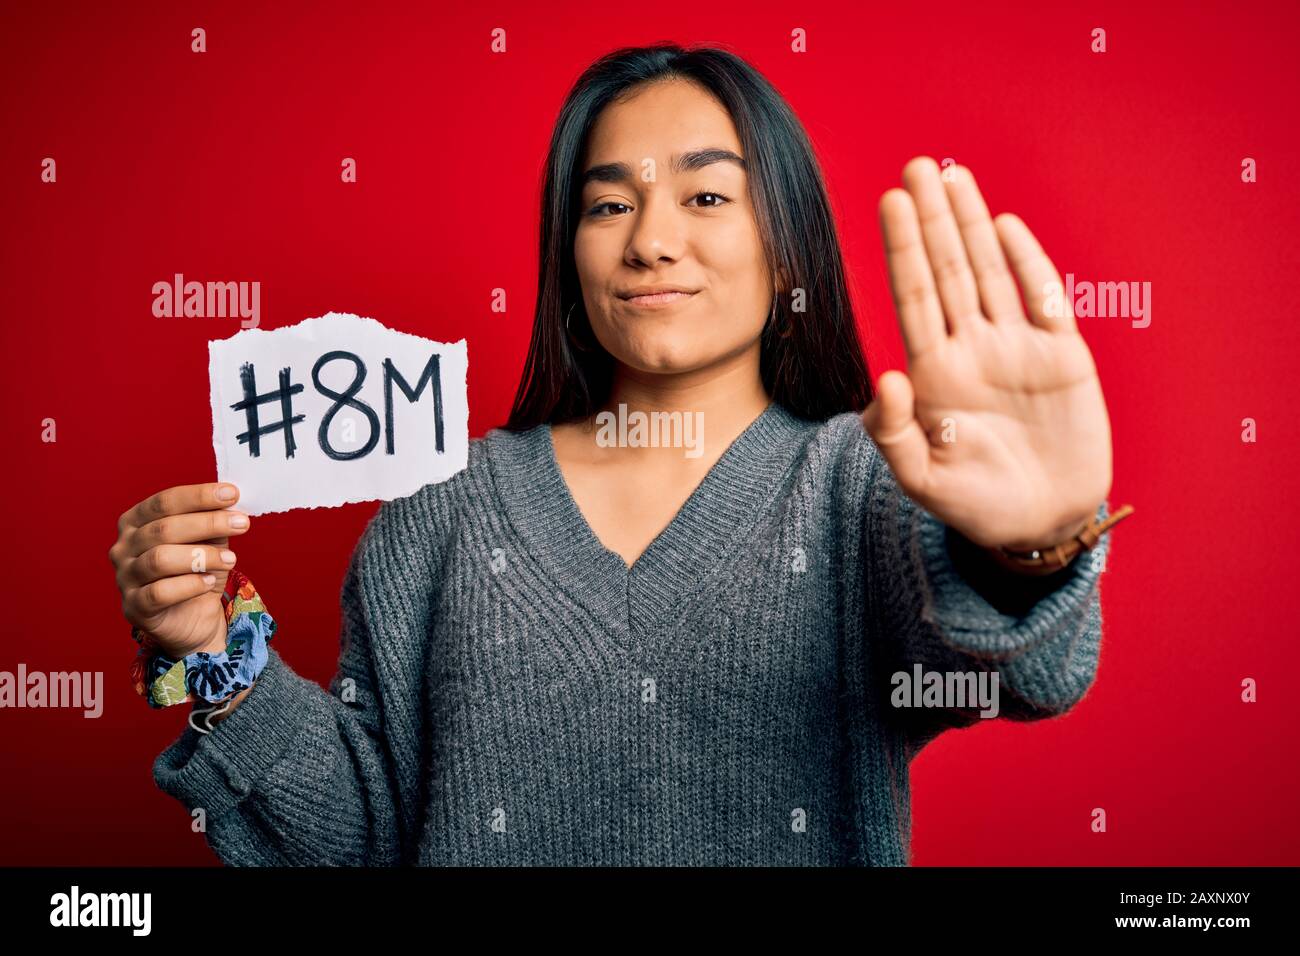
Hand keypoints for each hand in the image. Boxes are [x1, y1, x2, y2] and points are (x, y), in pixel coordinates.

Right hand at [109, 482, 250, 658]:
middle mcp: (123, 548)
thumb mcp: (209, 542)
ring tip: (231, 560)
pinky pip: (159, 593)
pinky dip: (189, 585)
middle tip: (242, 523)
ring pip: (160, 559)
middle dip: (208, 522)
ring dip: (202, 556)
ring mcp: (125, 578)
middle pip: (164, 528)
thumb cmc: (197, 572)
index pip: (164, 502)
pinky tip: (209, 582)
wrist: (192, 619)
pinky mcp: (134, 607)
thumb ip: (213, 524)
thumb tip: (230, 504)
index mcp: (136, 522)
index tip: (232, 493)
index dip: (199, 496)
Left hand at [863, 157, 1111, 550]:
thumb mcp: (923, 480)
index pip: (914, 298)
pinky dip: (1028, 264)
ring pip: (990, 274)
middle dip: (933, 219)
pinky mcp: (1063, 358)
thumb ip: (893, 434)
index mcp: (934, 373)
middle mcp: (971, 349)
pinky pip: (1044, 300)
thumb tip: (882, 379)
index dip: (903, 250)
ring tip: (954, 177)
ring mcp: (1016, 349)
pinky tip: (1005, 227)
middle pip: (948, 271)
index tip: (890, 202)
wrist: (1041, 523)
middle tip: (917, 166)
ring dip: (973, 226)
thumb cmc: (975, 506)